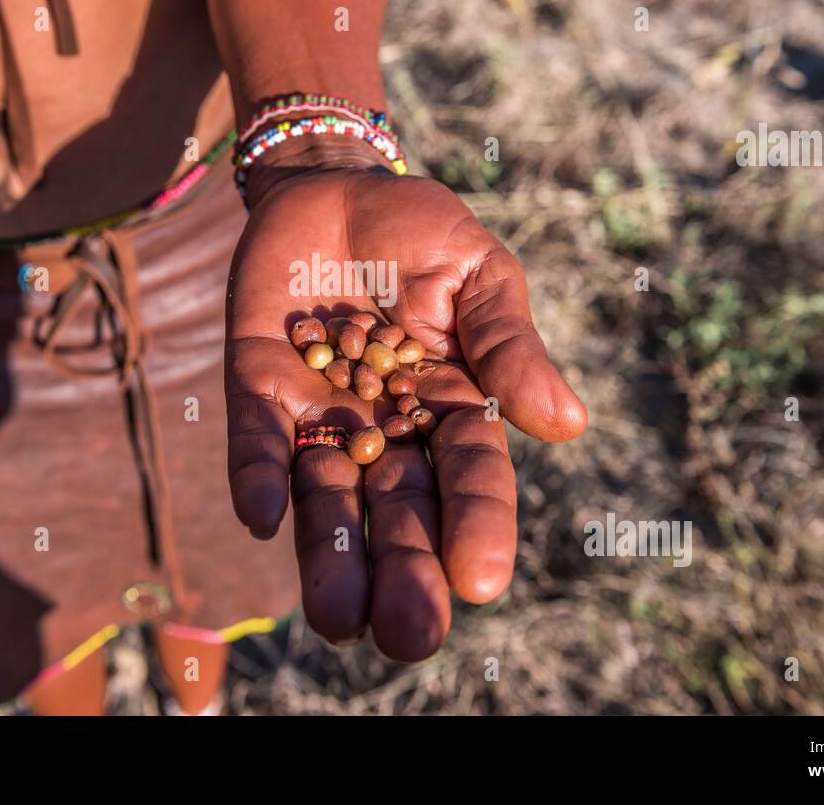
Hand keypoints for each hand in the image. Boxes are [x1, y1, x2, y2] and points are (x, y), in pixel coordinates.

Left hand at [226, 165, 586, 661]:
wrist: (334, 190)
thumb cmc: (421, 236)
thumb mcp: (480, 278)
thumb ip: (509, 347)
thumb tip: (567, 425)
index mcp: (451, 410)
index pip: (469, 478)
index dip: (476, 526)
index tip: (480, 580)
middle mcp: (385, 428)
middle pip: (396, 510)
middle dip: (402, 571)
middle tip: (408, 633)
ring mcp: (320, 414)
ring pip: (326, 499)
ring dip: (329, 558)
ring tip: (337, 620)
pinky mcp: (258, 388)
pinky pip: (257, 443)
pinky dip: (259, 477)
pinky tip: (264, 515)